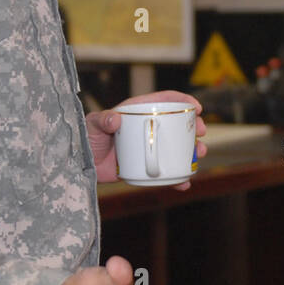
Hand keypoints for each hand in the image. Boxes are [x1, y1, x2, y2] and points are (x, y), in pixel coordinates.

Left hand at [88, 91, 206, 190]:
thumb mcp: (93, 125)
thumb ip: (102, 119)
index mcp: (139, 112)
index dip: (183, 101)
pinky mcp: (148, 166)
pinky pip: (166, 172)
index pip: (165, 101)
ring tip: (199, 153)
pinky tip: (184, 182)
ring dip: (193, 150)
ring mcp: (150, 148)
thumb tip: (115, 120)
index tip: (197, 108)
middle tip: (201, 133)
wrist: (82, 165)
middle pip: (177, 124)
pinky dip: (177, 178)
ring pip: (177, 147)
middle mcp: (148, 128)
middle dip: (194, 127)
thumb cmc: (87, 139)